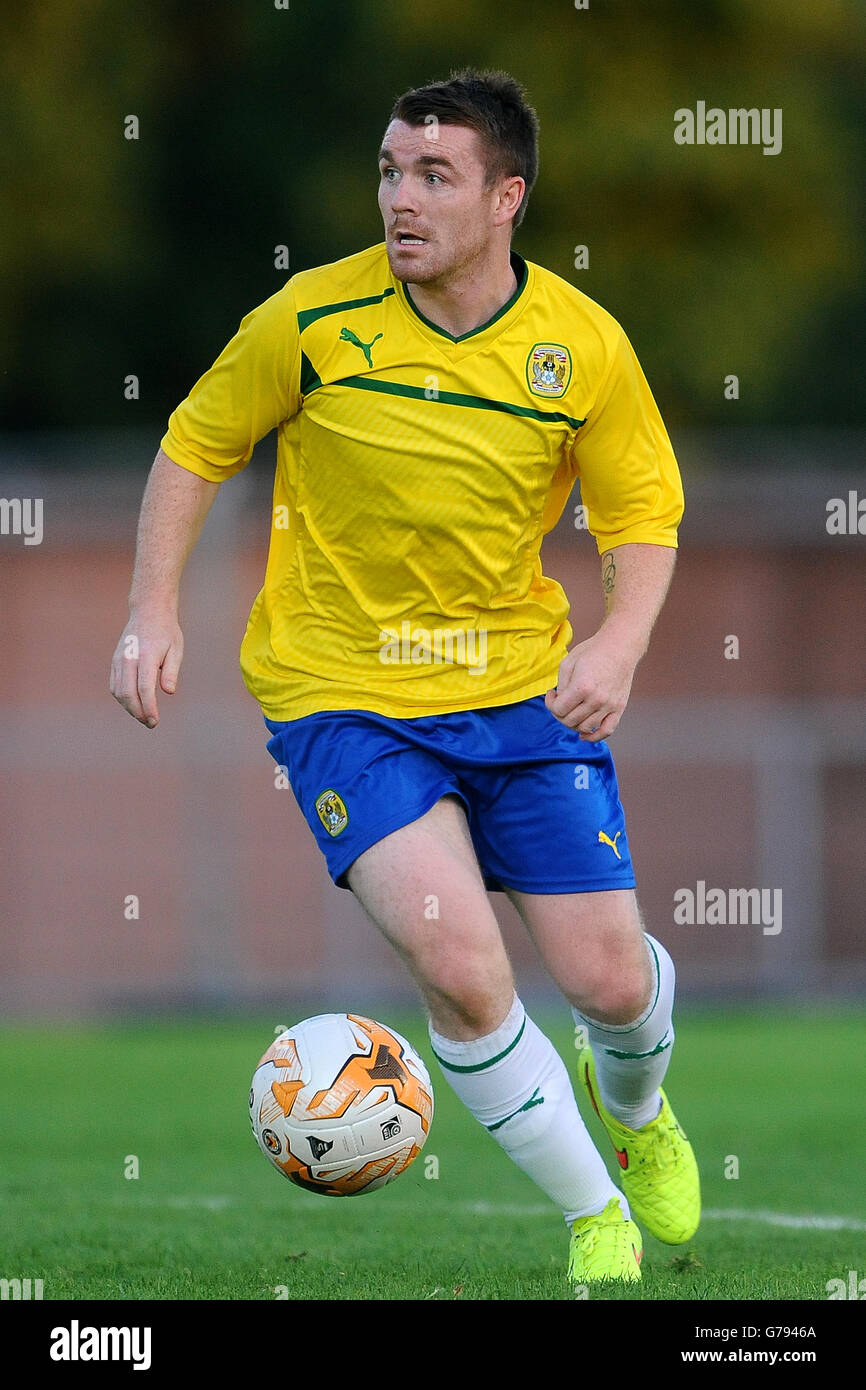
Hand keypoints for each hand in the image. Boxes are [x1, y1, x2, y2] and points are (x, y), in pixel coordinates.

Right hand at [109, 608, 183, 728]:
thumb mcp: (176, 649)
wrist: (148, 612)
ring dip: (129, 708)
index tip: (155, 720)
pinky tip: (134, 705)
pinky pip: (115, 685)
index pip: (144, 688)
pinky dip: (122, 698)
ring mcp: (118, 659)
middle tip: (151, 723)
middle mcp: (128, 658)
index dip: (149, 707)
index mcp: (146, 655)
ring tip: (144, 716)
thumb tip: (169, 692)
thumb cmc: (166, 632)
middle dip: (138, 712)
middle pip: (127, 693)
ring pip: (118, 692)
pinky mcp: (115, 661)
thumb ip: (171, 671)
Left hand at [544, 629, 637, 739]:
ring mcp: (609, 705)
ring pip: (585, 727)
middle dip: (559, 713)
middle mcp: (596, 699)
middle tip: (560, 702)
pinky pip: (607, 730)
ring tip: (571, 712)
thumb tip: (559, 703)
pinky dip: (595, 737)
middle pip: (569, 721)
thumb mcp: (568, 663)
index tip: (552, 693)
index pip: (558, 709)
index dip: (550, 703)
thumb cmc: (592, 651)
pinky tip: (584, 735)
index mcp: (582, 687)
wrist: (619, 646)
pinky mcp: (619, 707)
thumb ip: (561, 687)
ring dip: (573, 723)